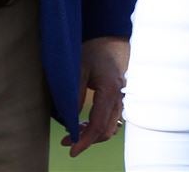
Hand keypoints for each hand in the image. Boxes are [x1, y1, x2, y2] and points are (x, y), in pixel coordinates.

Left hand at [61, 36, 127, 156]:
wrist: (110, 39)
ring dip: (93, 134)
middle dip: (87, 140)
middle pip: (106, 130)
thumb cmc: (94, 51)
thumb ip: (75, 95)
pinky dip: (99, 126)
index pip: (98, 125)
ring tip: (74, 132)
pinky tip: (86, 122)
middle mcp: (119, 97)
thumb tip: (70, 120)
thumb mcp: (79, 69)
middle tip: (67, 141)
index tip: (72, 149)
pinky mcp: (119, 97)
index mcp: (110, 90)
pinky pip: (111, 118)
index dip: (85, 140)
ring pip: (110, 126)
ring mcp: (121, 98)